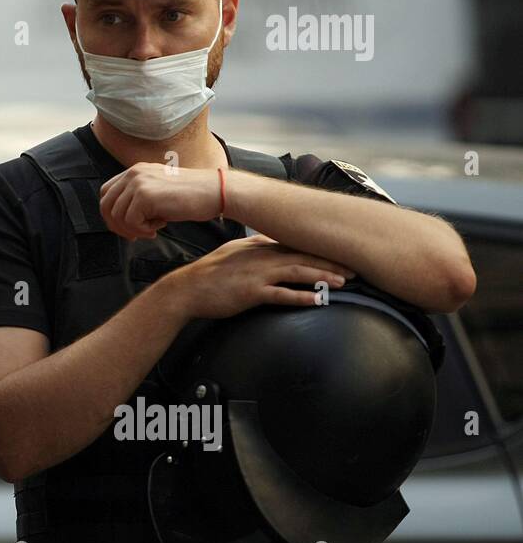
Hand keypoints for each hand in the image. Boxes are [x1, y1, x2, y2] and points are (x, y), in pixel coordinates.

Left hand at [99, 163, 225, 238]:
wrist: (215, 192)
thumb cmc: (191, 196)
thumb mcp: (159, 190)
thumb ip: (138, 198)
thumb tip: (119, 219)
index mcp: (135, 170)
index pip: (107, 192)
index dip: (111, 213)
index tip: (126, 227)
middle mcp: (133, 173)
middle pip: (106, 204)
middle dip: (117, 225)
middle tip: (134, 235)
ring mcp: (138, 183)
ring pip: (117, 216)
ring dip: (134, 229)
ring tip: (153, 229)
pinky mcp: (145, 196)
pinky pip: (131, 222)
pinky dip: (143, 230)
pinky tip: (160, 226)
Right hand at [160, 234, 355, 319]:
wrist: (186, 290)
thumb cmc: (209, 274)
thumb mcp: (233, 252)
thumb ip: (255, 247)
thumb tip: (273, 243)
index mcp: (257, 247)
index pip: (295, 243)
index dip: (320, 247)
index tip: (340, 251)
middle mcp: (260, 256)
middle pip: (302, 256)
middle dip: (331, 261)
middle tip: (355, 267)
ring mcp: (256, 274)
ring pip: (297, 271)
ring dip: (323, 276)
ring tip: (345, 282)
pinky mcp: (251, 292)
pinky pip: (281, 294)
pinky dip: (301, 296)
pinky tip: (318, 300)